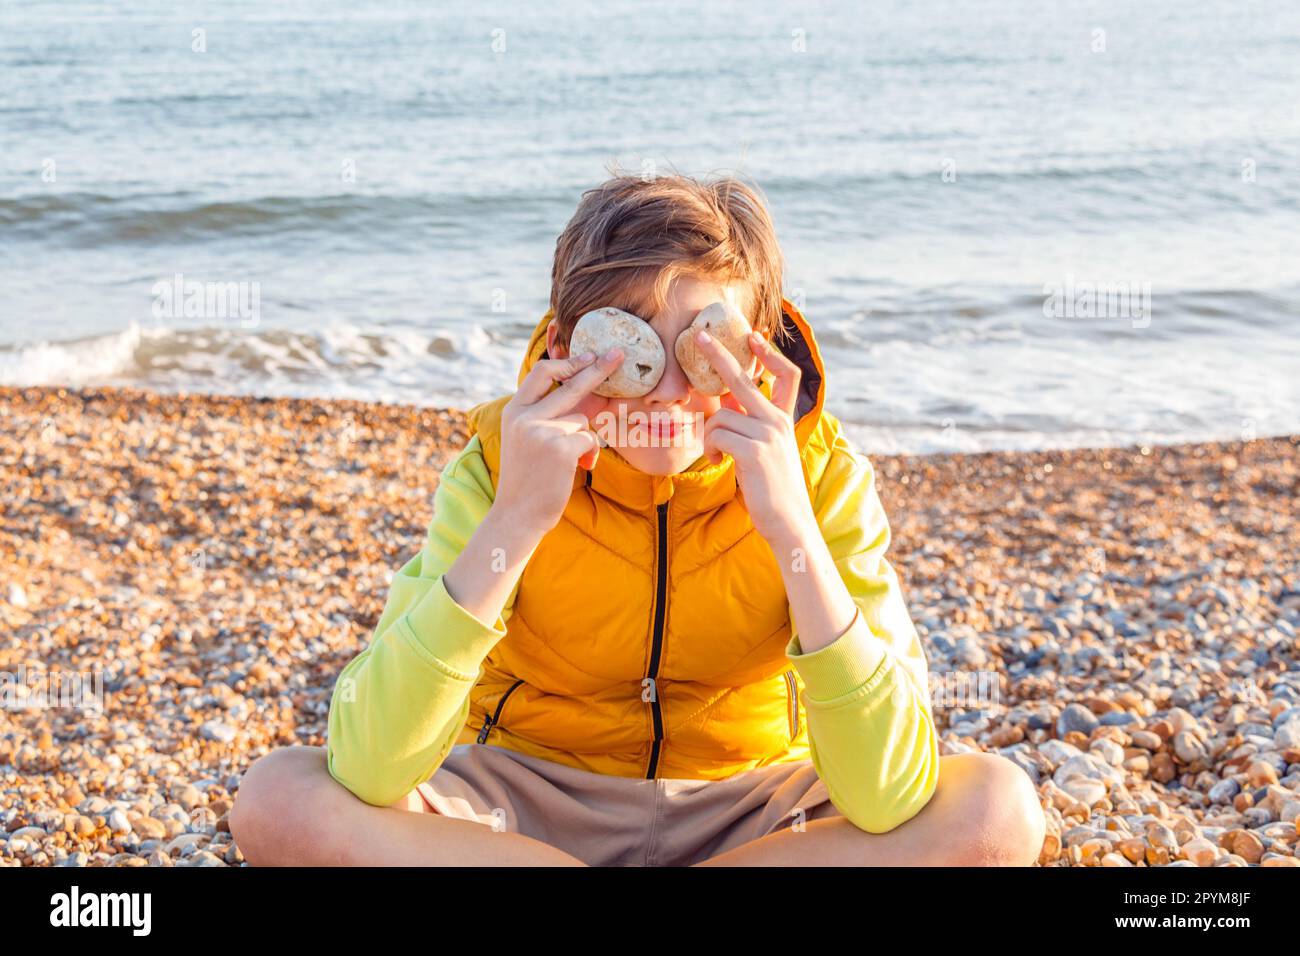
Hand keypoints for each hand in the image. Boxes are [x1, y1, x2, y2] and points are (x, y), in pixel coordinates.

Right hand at [496, 347, 620, 533]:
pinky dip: (589, 454)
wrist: (517, 514)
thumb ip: (545, 415)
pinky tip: (577, 467)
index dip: (567, 362)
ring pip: (582, 421)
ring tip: (568, 461)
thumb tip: (584, 391)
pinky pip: (590, 440)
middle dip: (597, 369)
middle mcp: (525, 417)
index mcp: (514, 411)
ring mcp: (542, 431)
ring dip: (582, 439)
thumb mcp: (526, 439)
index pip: (542, 373)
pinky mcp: (560, 448)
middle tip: (617, 354)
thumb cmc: (528, 478)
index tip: (587, 355)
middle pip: (570, 385)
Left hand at [696, 329, 816, 545]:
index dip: (770, 353)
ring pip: (719, 417)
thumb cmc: (772, 488)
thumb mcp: (766, 450)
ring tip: (719, 455)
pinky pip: (716, 435)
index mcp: (784, 419)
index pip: (786, 375)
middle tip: (699, 336)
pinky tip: (720, 463)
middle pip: (743, 379)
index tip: (753, 335)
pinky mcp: (753, 451)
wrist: (788, 521)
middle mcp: (777, 421)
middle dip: (718, 356)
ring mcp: (767, 434)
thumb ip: (751, 425)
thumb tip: (724, 405)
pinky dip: (710, 449)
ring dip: (709, 436)